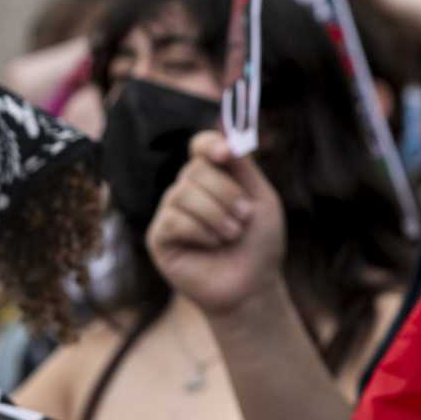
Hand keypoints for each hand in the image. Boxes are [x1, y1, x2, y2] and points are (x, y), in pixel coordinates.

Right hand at [147, 132, 287, 317]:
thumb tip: (225, 132)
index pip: (200, 146)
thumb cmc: (258, 245)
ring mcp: (170, 212)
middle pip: (196, 169)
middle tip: (244, 218)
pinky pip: (174, 219)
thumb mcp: (261, 199)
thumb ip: (243, 167)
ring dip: (217, 215)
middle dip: (226, 193)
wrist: (252, 287)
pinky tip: (212, 245)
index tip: (226, 154)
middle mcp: (188, 190)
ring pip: (183, 193)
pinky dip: (200, 231)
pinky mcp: (159, 237)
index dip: (209, 145)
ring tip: (232, 236)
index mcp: (213, 177)